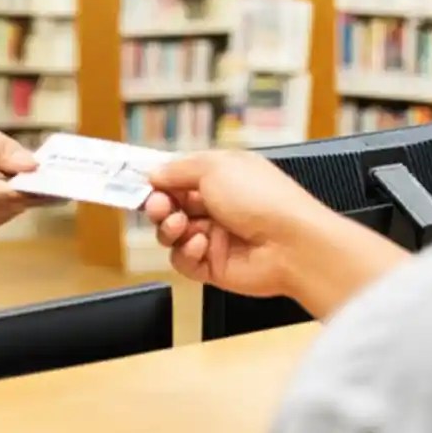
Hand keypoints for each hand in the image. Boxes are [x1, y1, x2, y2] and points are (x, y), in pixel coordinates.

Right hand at [0, 109, 45, 243]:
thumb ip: (0, 147)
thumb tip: (33, 166)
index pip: (4, 194)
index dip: (35, 189)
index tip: (61, 179)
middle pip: (9, 206)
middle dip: (28, 187)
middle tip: (44, 166)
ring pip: (5, 214)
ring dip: (14, 194)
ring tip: (10, 169)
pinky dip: (0, 202)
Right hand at [144, 150, 326, 298]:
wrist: (292, 244)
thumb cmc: (265, 199)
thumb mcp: (215, 167)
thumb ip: (179, 169)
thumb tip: (154, 173)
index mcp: (221, 177)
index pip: (178, 178)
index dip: (158, 181)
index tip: (139, 184)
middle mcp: (217, 206)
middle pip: (170, 206)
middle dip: (158, 205)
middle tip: (157, 206)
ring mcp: (215, 236)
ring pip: (172, 234)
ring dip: (169, 228)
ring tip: (179, 225)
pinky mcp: (213, 266)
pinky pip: (184, 260)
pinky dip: (187, 252)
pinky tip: (202, 244)